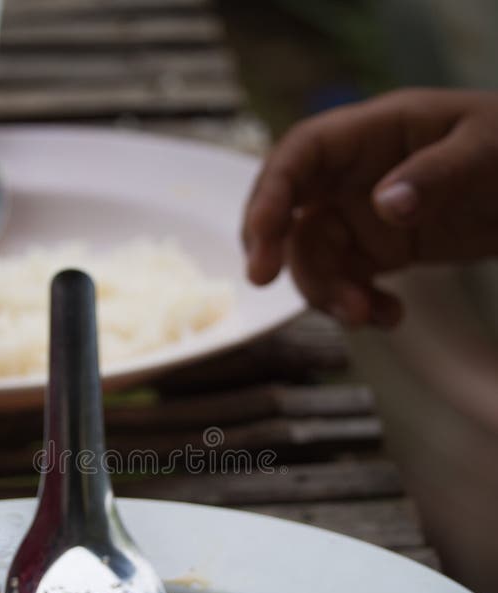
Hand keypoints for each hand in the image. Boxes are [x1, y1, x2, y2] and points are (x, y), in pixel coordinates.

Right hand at [242, 89, 497, 326]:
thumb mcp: (487, 151)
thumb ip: (437, 174)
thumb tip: (383, 206)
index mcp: (373, 133)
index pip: (302, 154)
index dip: (270, 193)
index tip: (260, 241)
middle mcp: (355, 175)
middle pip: (290, 209)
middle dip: (275, 247)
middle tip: (264, 282)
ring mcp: (362, 216)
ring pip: (314, 257)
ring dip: (327, 291)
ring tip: (367, 316)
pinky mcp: (377, 252)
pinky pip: (346, 283)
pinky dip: (359, 306)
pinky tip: (391, 317)